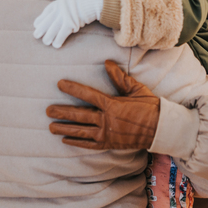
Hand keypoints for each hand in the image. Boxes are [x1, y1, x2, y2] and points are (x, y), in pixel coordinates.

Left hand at [33, 0, 104, 48]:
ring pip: (52, 29)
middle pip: (47, 22)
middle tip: (36, 36)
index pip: (46, 12)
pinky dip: (58, 40)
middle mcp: (59, 10)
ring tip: (46, 43)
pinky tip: (56, 45)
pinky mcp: (70, 24)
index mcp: (58, 3)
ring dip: (48, 37)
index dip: (40, 19)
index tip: (36, 25)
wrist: (94, 0)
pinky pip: (62, 34)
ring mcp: (64, 17)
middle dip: (41, 30)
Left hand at [46, 60, 160, 149]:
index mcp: (112, 104)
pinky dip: (76, 142)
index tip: (60, 84)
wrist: (160, 129)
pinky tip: (66, 140)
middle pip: (79, 115)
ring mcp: (106, 134)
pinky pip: (89, 144)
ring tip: (51, 127)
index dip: (73, 88)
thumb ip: (119, 77)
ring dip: (65, 129)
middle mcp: (106, 120)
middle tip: (48, 110)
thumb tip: (107, 63)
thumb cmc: (149, 106)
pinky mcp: (109, 144)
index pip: (88, 95)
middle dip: (62, 112)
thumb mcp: (136, 89)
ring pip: (81, 131)